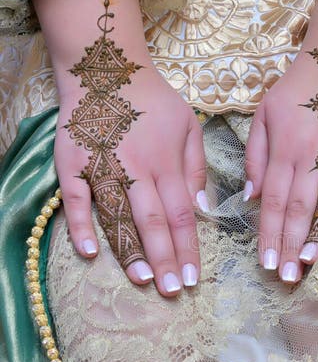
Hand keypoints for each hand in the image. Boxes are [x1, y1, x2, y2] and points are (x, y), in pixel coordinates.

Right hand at [54, 66, 205, 296]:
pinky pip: (74, 200)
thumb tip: (202, 207)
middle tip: (174, 291)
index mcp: (166, 162)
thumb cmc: (153, 99)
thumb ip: (197, 166)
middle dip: (166, 259)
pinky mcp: (72, 164)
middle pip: (153, 221)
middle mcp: (135, 168)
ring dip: (130, 250)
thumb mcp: (190, 124)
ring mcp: (101, 166)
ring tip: (143, 280)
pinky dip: (80, 225)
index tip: (195, 278)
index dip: (189, 248)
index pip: (181, 214)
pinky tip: (89, 252)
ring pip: (117, 215)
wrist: (105, 70)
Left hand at [244, 54, 317, 283]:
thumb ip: (256, 155)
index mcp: (285, 147)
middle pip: (299, 208)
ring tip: (310, 262)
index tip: (267, 263)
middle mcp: (312, 153)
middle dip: (290, 245)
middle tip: (287, 277)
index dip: (270, 234)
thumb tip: (253, 197)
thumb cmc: (298, 86)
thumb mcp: (264, 114)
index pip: (274, 201)